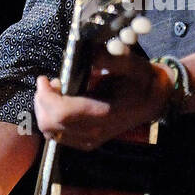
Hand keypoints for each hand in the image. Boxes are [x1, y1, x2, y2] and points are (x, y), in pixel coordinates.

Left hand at [33, 48, 171, 148]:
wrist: (152, 101)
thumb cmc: (140, 80)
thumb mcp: (130, 64)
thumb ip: (109, 59)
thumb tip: (89, 52)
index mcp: (104, 113)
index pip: (63, 112)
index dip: (47, 96)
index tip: (45, 79)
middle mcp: (95, 131)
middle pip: (51, 124)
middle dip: (42, 102)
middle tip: (47, 84)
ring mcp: (91, 140)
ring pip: (51, 132)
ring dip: (44, 111)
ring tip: (53, 92)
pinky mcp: (88, 142)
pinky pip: (58, 137)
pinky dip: (51, 120)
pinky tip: (59, 104)